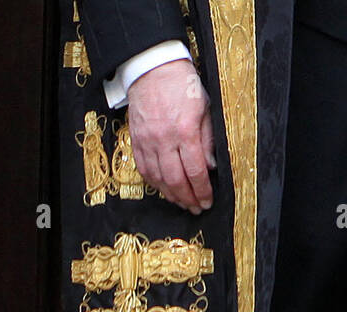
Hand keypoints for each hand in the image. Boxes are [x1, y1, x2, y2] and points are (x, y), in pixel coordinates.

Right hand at [127, 58, 214, 213]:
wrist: (151, 67)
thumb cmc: (182, 86)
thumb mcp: (205, 110)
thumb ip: (208, 140)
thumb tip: (211, 168)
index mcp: (185, 132)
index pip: (195, 172)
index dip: (202, 191)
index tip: (208, 202)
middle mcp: (164, 139)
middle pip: (175, 180)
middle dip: (187, 199)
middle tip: (196, 208)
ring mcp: (147, 139)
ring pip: (157, 177)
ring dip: (170, 194)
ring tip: (182, 203)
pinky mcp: (135, 137)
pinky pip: (143, 167)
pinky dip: (154, 182)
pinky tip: (163, 189)